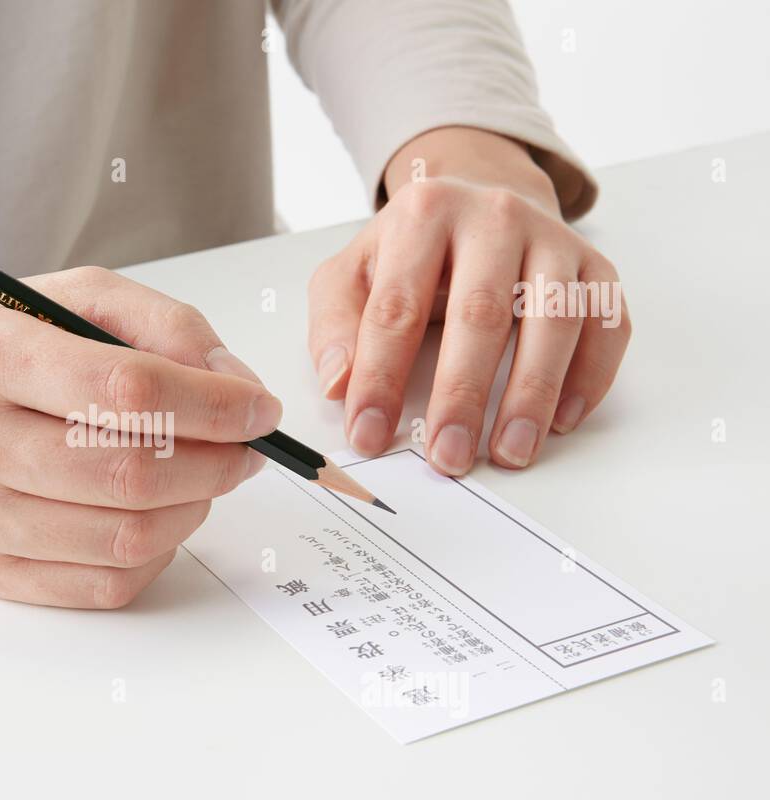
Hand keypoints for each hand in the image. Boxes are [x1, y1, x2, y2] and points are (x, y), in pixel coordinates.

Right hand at [0, 267, 279, 607]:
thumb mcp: (60, 297)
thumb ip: (159, 326)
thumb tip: (239, 387)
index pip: (130, 392)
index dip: (216, 406)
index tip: (259, 409)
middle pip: (133, 473)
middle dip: (217, 463)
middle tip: (244, 450)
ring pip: (124, 538)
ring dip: (193, 511)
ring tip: (204, 479)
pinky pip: (100, 584)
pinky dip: (156, 554)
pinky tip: (161, 518)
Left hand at [307, 127, 630, 474]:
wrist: (479, 203)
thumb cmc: (410, 253)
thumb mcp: (350, 275)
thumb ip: (335, 326)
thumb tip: (339, 384)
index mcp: (424, 214)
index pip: (397, 307)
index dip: (381, 377)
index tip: (370, 433)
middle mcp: (494, 216)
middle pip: (480, 313)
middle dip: (461, 395)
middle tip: (447, 456)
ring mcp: (553, 239)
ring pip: (553, 319)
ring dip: (532, 395)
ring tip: (509, 452)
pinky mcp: (596, 267)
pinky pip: (605, 324)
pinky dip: (588, 377)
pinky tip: (559, 421)